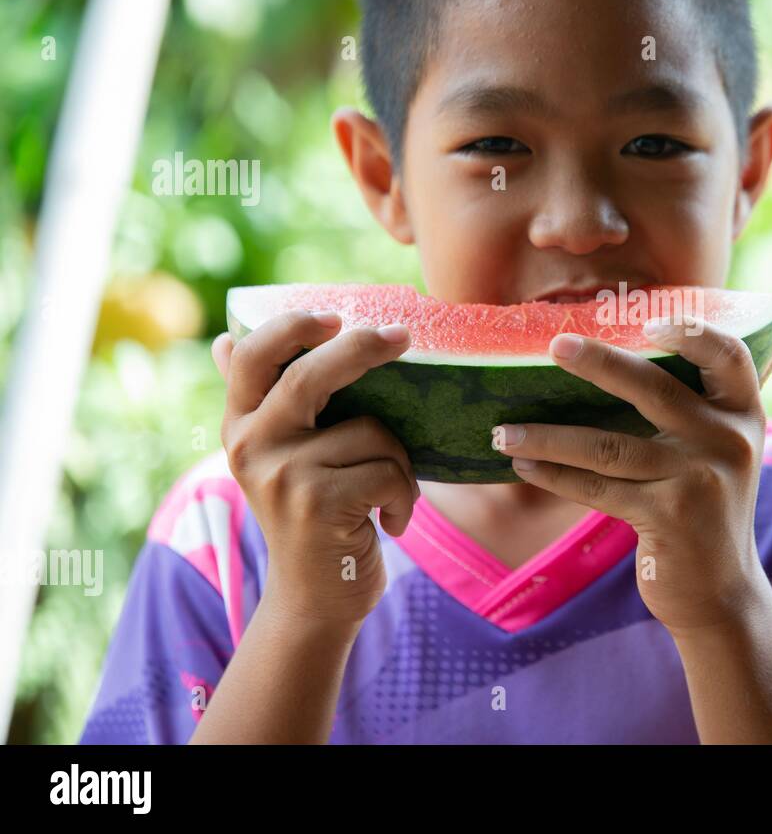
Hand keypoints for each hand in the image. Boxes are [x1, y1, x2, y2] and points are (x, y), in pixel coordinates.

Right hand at [211, 311, 419, 629]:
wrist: (315, 601)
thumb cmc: (313, 518)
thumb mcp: (280, 459)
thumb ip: (261, 402)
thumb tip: (220, 339)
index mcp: (242, 427)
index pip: (250, 357)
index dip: (290, 326)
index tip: (333, 315)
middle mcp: (251, 447)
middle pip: (308, 377)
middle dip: (361, 349)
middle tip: (403, 336)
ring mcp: (282, 477)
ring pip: (371, 432)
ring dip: (401, 464)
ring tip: (388, 497)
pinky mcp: (317, 505)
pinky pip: (388, 472)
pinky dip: (405, 498)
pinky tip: (391, 523)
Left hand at [491, 316, 771, 635]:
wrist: (721, 593)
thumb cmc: (707, 506)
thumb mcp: (721, 450)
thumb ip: (704, 400)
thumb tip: (668, 330)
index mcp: (743, 414)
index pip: (729, 355)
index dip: (693, 331)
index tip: (648, 322)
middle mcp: (727, 442)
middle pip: (655, 389)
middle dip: (599, 363)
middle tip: (554, 346)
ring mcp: (698, 480)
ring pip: (610, 445)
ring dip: (548, 435)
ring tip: (502, 429)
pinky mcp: (668, 518)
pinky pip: (597, 488)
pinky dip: (554, 474)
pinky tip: (522, 465)